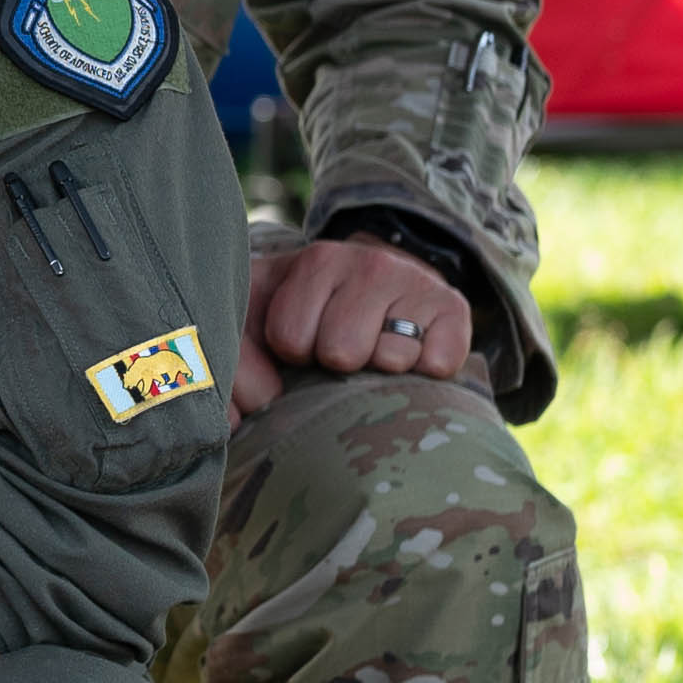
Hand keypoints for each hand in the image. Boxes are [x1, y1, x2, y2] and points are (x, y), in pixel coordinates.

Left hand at [236, 230, 472, 415]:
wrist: (382, 286)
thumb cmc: (311, 315)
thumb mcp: (259, 320)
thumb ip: (230, 360)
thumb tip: (227, 421)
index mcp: (314, 262)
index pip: (291, 338)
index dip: (294, 353)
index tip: (301, 343)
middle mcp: (368, 261)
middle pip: (342, 352)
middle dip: (337, 363)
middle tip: (342, 349)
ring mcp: (415, 280)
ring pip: (390, 359)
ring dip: (380, 368)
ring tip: (374, 348)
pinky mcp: (455, 307)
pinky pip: (438, 364)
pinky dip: (426, 371)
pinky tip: (413, 353)